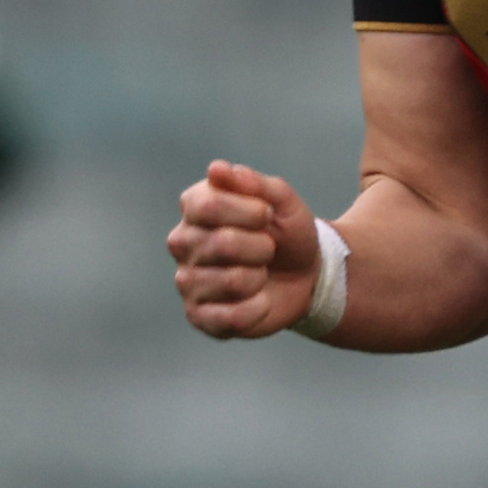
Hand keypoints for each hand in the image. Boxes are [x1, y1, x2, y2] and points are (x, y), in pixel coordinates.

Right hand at [169, 157, 319, 339]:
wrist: (305, 275)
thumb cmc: (287, 232)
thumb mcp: (283, 201)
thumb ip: (253, 183)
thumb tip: (217, 170)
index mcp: (194, 207)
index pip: (209, 206)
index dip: (250, 212)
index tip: (267, 214)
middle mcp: (182, 242)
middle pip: (222, 244)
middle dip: (262, 247)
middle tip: (268, 248)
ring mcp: (187, 281)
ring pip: (230, 281)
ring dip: (260, 277)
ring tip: (260, 273)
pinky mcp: (199, 317)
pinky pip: (231, 317)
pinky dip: (258, 308)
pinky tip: (260, 300)